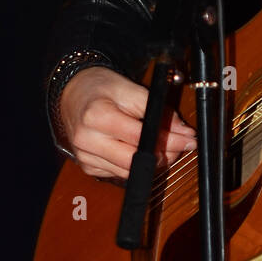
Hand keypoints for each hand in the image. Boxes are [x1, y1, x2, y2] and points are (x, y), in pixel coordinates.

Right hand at [58, 66, 196, 179]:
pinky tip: (143, 151)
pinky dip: (135, 164)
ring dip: (152, 162)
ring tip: (166, 147)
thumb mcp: (128, 88)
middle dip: (164, 155)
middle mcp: (87, 140)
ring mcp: (86, 156)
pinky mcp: (88, 166)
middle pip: (134, 160)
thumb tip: (183, 131)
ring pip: (128, 171)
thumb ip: (157, 109)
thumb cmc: (100, 88)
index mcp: (96, 117)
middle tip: (182, 145)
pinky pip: (118, 172)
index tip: (188, 139)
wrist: (73, 93)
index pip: (140, 137)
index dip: (168, 141)